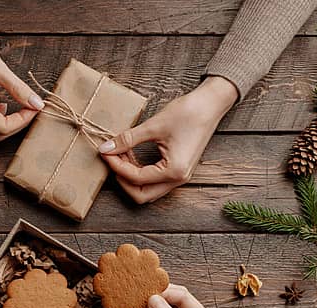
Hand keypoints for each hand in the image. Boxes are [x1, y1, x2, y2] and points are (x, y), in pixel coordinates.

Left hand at [99, 76, 237, 202]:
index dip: (116, 166)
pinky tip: (132, 155)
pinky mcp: (178, 170)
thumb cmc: (188, 113)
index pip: (136, 178)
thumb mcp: (154, 125)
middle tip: (112, 159)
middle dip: (123, 181)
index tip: (105, 151)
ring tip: (121, 155)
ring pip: (148, 190)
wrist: (211, 103)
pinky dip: (140, 173)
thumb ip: (128, 139)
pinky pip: (154, 181)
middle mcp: (178, 179)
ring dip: (131, 178)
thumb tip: (106, 148)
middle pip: (141, 195)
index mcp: (174, 171)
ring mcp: (180, 177)